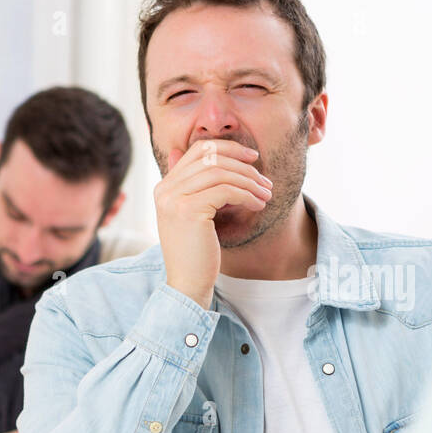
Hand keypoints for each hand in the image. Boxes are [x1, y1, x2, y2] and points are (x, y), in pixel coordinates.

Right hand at [153, 138, 269, 308]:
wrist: (187, 284)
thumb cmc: (196, 252)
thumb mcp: (194, 214)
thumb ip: (195, 187)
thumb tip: (194, 157)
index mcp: (165, 186)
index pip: (198, 150)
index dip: (229, 148)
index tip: (253, 158)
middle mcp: (165, 189)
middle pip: (211, 158)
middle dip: (244, 166)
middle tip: (265, 181)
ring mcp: (174, 198)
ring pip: (220, 172)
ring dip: (249, 181)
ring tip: (266, 194)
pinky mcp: (189, 210)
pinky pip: (226, 190)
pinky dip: (247, 195)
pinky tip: (258, 205)